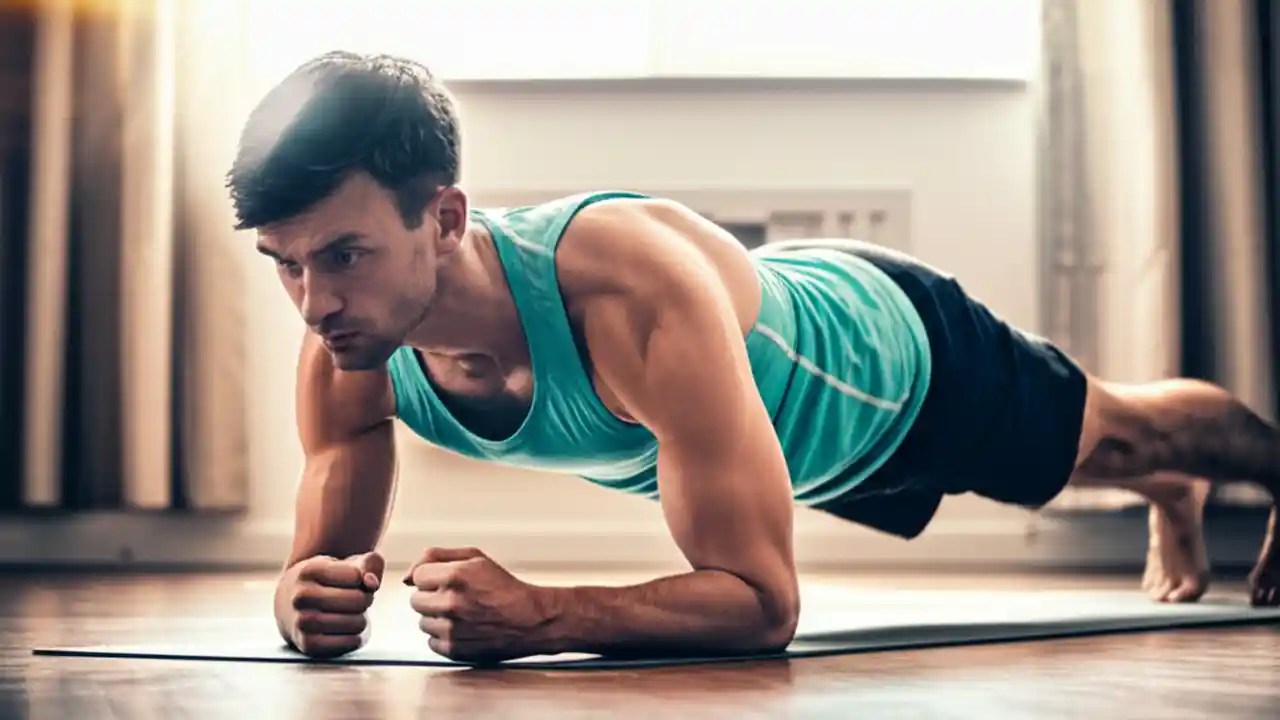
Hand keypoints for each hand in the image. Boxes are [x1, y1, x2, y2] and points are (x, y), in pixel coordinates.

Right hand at [276, 551, 384, 657]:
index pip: (357, 576)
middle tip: (353, 599)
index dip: (362, 579)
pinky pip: (351, 643)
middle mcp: (301, 596)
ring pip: (358, 623)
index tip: (352, 581)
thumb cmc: (327, 580)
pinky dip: (356, 637)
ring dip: (360, 619)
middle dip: (364, 599)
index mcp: (310, 570)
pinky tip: (344, 630)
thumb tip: (371, 583)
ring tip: (347, 614)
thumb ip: (368, 564)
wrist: (289, 604)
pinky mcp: (309, 645)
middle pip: (359, 600)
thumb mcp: (346, 563)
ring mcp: (302, 622)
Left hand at [403, 547, 555, 662]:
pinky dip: (444, 636)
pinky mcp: (454, 649)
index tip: (449, 582)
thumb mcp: (475, 558)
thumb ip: (436, 556)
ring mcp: (451, 628)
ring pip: (422, 621)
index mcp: (456, 575)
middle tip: (456, 598)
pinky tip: (463, 629)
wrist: (530, 620)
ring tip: (461, 614)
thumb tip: (406, 577)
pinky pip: (431, 642)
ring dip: (437, 617)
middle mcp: (450, 602)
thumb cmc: (503, 587)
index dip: (432, 578)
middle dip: (432, 597)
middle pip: (416, 600)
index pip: (417, 576)